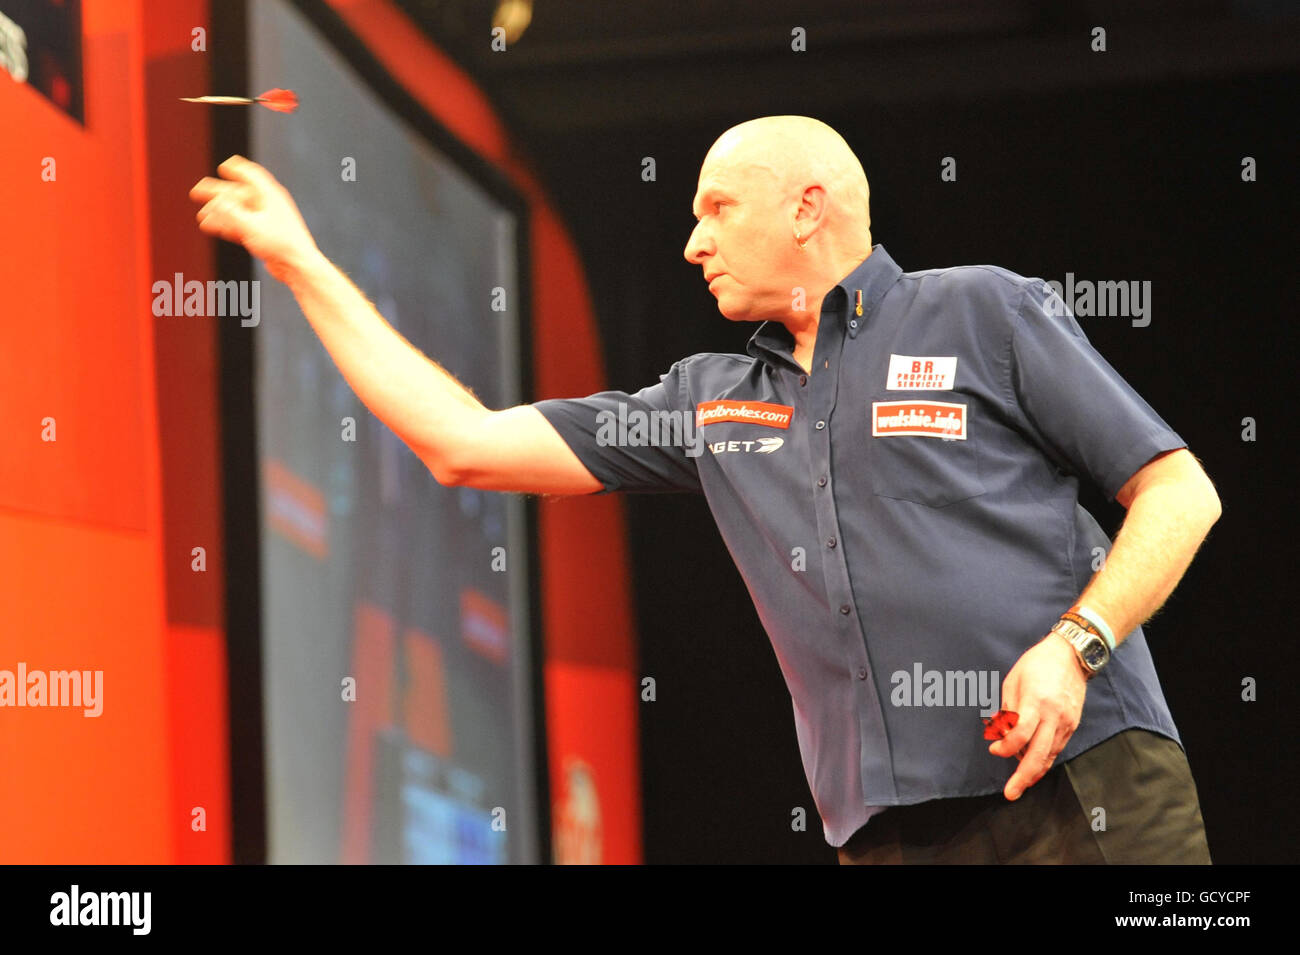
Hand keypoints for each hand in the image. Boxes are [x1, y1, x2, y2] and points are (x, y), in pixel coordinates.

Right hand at [190, 155, 319, 281]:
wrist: (298, 267)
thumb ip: (231, 213)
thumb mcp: (251, 226)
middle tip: (196, 191)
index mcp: (270, 195)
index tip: (223, 166)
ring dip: (219, 213)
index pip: (252, 174)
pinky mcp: (265, 235)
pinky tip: (213, 229)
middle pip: (238, 194)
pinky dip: (227, 226)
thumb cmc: (280, 244)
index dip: (237, 168)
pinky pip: (242, 226)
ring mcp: (267, 221)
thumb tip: (215, 200)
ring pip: (238, 212)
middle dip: (217, 192)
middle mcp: (269, 205)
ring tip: (201, 216)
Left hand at [989, 632, 1087, 800]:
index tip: (994, 749)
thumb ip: (1007, 711)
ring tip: (1019, 782)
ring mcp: (1067, 722)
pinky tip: (1034, 767)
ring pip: (1050, 756)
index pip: (1020, 735)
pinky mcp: (1073, 725)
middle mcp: (1054, 716)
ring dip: (1034, 771)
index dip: (1004, 747)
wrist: (1070, 655)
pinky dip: (1045, 760)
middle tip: (1011, 793)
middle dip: (1024, 778)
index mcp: (1036, 702)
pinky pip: (1057, 748)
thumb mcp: (1013, 682)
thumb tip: (1001, 734)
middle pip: (1039, 755)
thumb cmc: (1036, 665)